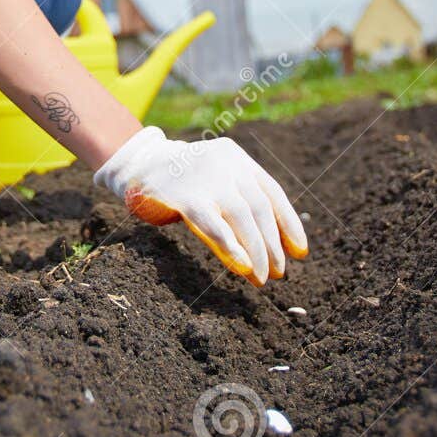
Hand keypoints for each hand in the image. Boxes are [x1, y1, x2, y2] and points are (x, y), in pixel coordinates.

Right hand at [94, 126, 307, 285]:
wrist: (135, 165)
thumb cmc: (179, 181)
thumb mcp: (212, 181)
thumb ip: (236, 200)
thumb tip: (268, 243)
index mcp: (237, 158)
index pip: (272, 192)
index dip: (288, 223)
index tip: (300, 251)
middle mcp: (226, 164)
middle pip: (259, 207)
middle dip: (273, 243)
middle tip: (279, 272)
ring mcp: (206, 178)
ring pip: (242, 216)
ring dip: (257, 250)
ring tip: (262, 277)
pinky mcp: (185, 196)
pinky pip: (213, 224)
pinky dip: (231, 247)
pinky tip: (243, 266)